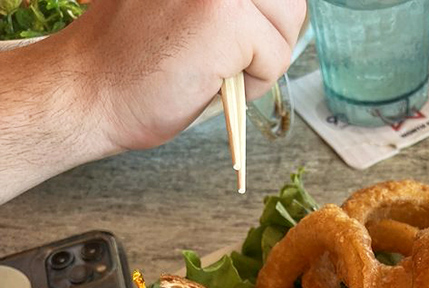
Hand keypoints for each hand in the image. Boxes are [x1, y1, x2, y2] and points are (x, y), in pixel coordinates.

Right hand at [61, 0, 306, 151]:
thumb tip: (286, 6)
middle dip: (270, 36)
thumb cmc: (134, 55)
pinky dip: (254, 84)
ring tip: (216, 69)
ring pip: (289, 23)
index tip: (233, 38)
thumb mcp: (189, 3)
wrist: (90, 89)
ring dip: (263, 59)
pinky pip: (276, 58)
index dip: (266, 12)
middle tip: (223, 59)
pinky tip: (211, 82)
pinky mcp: (227, 18)